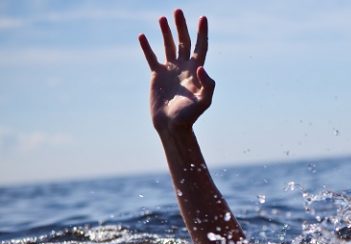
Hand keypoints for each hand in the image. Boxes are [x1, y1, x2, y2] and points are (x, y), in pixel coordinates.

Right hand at [139, 9, 213, 131]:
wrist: (172, 125)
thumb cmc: (190, 116)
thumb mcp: (204, 101)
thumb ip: (208, 84)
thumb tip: (201, 67)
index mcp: (196, 71)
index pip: (200, 46)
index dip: (202, 32)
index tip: (202, 18)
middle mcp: (184, 67)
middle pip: (183, 41)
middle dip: (181, 26)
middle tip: (177, 10)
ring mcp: (170, 70)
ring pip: (168, 46)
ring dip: (166, 32)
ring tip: (163, 18)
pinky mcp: (157, 75)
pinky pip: (151, 57)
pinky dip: (147, 47)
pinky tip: (143, 36)